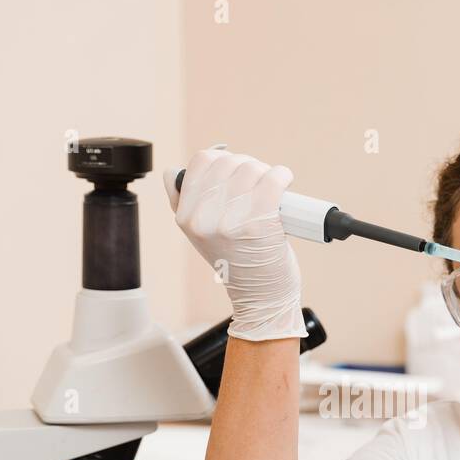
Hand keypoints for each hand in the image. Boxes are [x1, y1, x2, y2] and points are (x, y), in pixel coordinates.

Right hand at [163, 149, 305, 340]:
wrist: (260, 298)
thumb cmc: (236, 263)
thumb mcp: (198, 235)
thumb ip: (186, 203)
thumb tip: (175, 172)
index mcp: (186, 217)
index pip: (200, 162)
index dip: (222, 161)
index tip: (235, 174)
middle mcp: (203, 219)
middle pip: (228, 162)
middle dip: (248, 167)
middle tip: (257, 185)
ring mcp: (230, 221)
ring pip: (251, 169)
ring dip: (266, 173)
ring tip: (270, 191)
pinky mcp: (259, 223)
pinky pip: (273, 179)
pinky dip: (282, 176)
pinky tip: (284, 183)